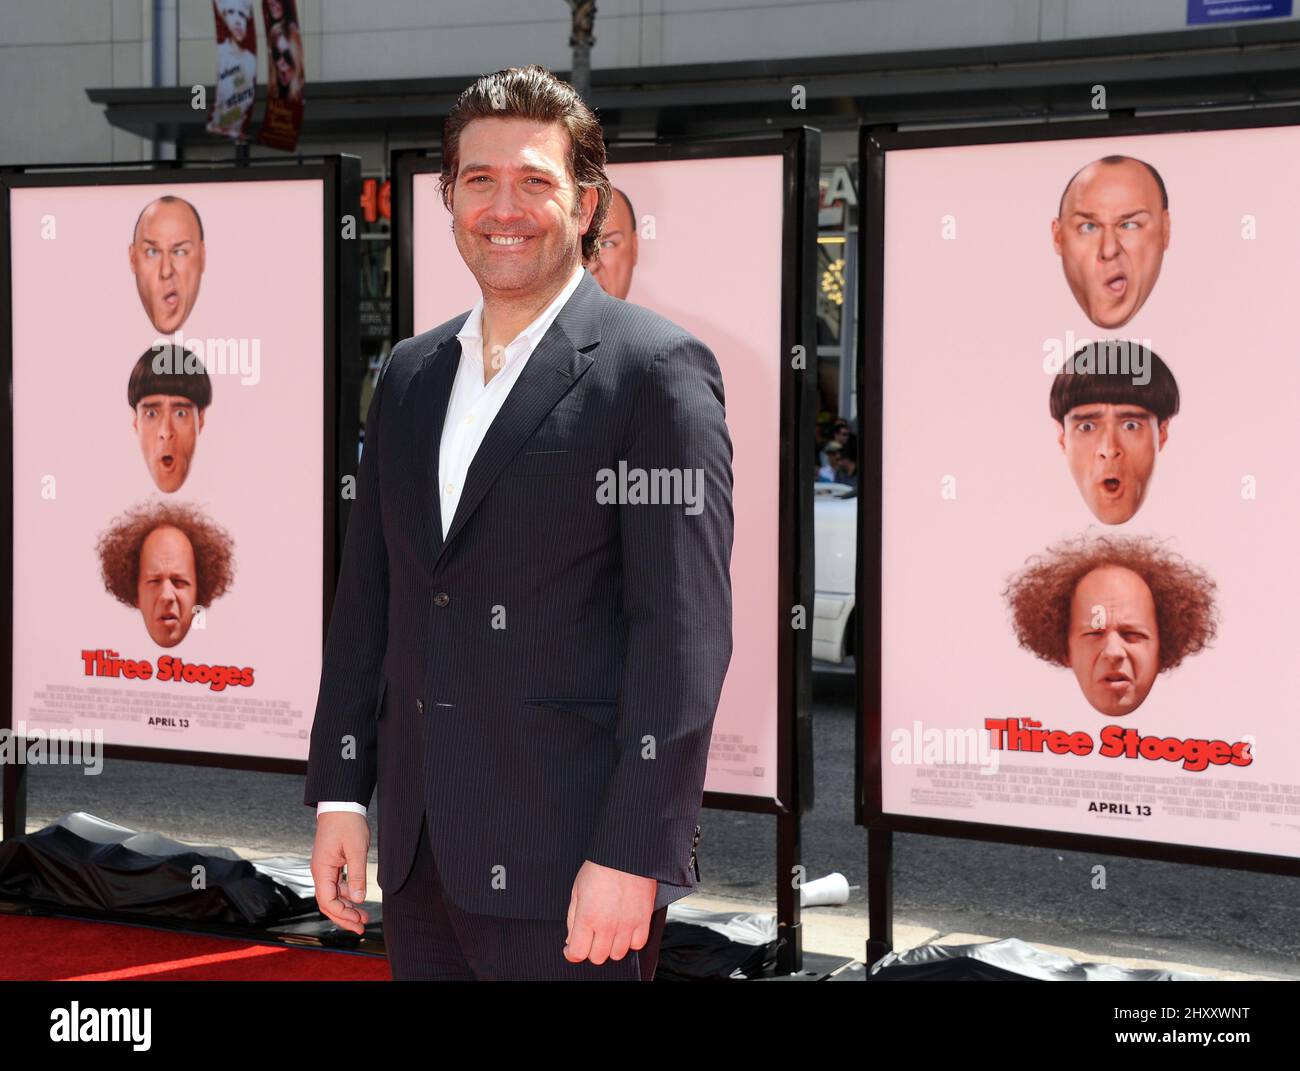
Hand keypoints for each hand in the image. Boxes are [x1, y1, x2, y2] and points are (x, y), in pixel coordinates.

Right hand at [310, 811, 371, 934]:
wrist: (341, 804)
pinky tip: (358, 898)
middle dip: (343, 917)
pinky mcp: (331, 864)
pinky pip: (336, 885)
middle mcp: (320, 871)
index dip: (342, 914)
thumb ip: (357, 875)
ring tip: (364, 916)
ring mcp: (324, 868)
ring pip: (332, 896)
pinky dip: (346, 895)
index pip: (327, 901)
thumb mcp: (357, 850)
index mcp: (322, 869)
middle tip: (361, 927)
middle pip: (327, 903)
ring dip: (346, 907)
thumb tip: (359, 899)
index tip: (358, 920)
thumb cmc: (348, 823)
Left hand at [564, 860, 655, 964]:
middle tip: (590, 938)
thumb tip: (571, 940)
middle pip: (597, 957)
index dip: (571, 953)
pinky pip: (638, 944)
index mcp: (587, 916)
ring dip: (611, 947)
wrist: (625, 852)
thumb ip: (572, 918)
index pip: (577, 952)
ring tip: (608, 934)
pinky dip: (631, 941)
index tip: (571, 949)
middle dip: (590, 950)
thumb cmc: (600, 866)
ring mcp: (627, 923)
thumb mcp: (577, 889)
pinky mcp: (643, 918)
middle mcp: (607, 924)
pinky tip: (625, 931)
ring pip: (617, 954)